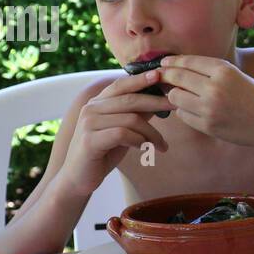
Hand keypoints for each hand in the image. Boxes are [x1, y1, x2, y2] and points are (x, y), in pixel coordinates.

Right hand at [60, 71, 171, 196]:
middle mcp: (91, 108)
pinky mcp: (90, 140)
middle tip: (175, 106)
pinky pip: (123, 134)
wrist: (78, 179)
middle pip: (130, 100)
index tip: (160, 74)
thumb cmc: (103, 153)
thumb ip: (135, 115)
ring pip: (131, 119)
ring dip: (152, 133)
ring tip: (162, 145)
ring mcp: (89, 123)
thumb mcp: (122, 131)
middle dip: (156, 102)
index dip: (141, 79)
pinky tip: (145, 150)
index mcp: (97, 103)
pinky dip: (139, 141)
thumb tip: (158, 101)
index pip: (121, 84)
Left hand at [159, 55, 253, 147]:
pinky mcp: (208, 126)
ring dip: (173, 95)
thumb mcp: (237, 75)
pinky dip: (184, 111)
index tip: (164, 62)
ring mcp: (210, 109)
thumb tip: (180, 66)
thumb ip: (212, 71)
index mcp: (224, 71)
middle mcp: (215, 88)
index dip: (172, 61)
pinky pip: (183, 115)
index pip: (188, 61)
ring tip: (178, 94)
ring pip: (174, 97)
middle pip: (177, 77)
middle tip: (160, 76)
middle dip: (165, 75)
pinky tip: (191, 109)